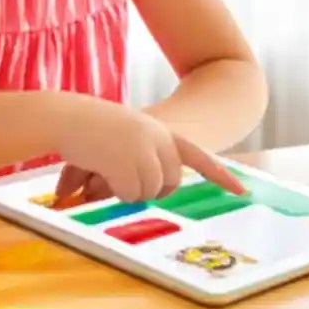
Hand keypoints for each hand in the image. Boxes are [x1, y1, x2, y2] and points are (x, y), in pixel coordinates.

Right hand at [53, 97, 245, 202]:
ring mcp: (147, 150)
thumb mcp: (125, 139)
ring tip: (105, 167)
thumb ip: (142, 161)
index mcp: (162, 133)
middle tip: (121, 179)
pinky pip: (131, 193)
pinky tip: (100, 170)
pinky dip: (115, 189)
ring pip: (149, 191)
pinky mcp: (131, 161)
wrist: (67, 115)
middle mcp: (160, 140)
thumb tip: (150, 190)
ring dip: (126, 188)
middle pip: (169, 184)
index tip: (242, 192)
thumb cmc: (89, 129)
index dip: (220, 175)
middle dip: (149, 189)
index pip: (199, 156)